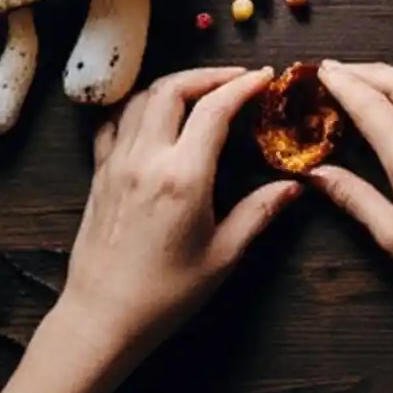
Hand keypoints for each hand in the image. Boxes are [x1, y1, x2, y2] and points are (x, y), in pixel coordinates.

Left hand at [0, 67, 302, 392]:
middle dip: (209, 75)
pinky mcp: (99, 174)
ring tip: (201, 91)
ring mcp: (117, 163)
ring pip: (141, 98)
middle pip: (173, 88)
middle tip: (236, 79)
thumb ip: (258, 213)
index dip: (243, 86)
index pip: (215, 110)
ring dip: (174, 85)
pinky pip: (113, 122)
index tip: (265, 78)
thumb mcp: (223, 256)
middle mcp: (146, 159)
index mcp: (182, 177)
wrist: (102, 317)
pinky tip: (153, 115)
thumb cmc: (165, 295)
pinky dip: (136, 106)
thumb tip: (293, 186)